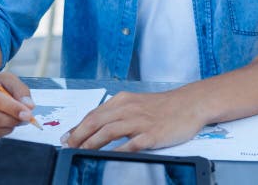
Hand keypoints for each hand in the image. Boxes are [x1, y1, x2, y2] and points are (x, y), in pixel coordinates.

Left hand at [62, 89, 206, 151]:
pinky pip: (130, 144)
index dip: (77, 127)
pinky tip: (108, 158)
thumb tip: (94, 127)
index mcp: (124, 100)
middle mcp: (129, 109)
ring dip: (91, 143)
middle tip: (68, 148)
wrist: (191, 103)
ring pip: (108, 131)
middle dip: (78, 136)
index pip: (94, 114)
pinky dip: (116, 151)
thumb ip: (117, 113)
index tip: (66, 138)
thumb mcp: (137, 104)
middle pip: (96, 122)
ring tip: (80, 153)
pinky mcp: (152, 134)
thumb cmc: (164, 106)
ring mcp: (140, 122)